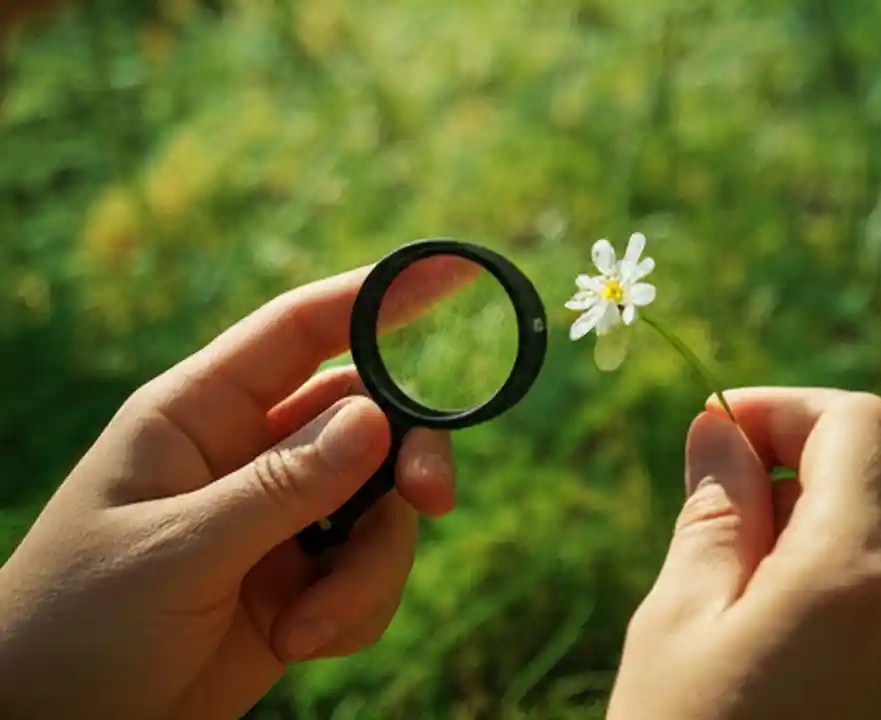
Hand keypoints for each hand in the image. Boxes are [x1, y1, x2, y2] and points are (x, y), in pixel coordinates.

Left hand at [0, 261, 472, 718]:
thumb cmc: (78, 626)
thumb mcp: (175, 551)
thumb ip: (280, 486)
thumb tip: (376, 418)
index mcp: (199, 415)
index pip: (300, 331)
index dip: (376, 298)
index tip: (452, 272)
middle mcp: (249, 456)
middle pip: (369, 422)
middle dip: (407, 462)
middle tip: (432, 498)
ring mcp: (280, 521)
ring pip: (380, 510)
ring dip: (368, 571)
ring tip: (307, 627)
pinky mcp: (302, 585)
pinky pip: (370, 576)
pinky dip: (355, 611)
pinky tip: (301, 643)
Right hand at [609, 388, 880, 718]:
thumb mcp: (677, 629)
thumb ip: (713, 513)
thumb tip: (721, 428)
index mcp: (861, 576)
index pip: (862, 425)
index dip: (787, 406)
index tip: (719, 427)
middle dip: (822, 446)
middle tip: (737, 482)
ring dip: (845, 505)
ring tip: (753, 556)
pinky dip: (867, 566)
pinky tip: (791, 613)